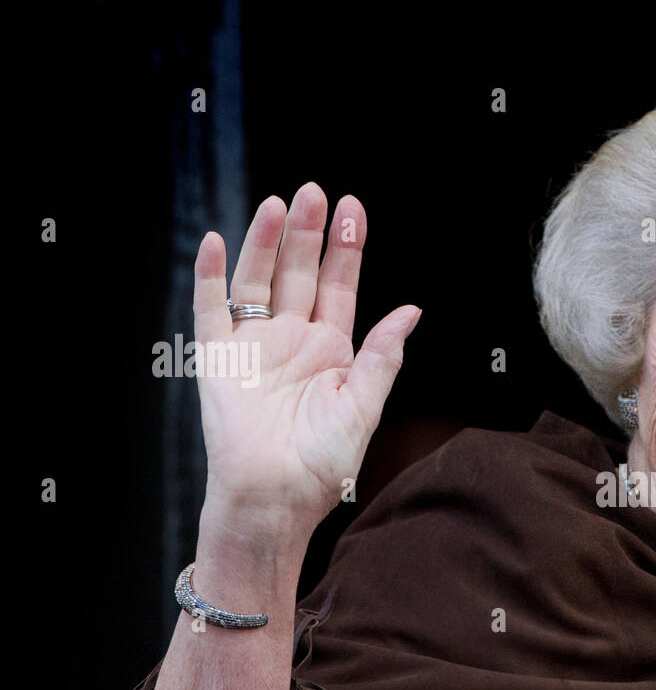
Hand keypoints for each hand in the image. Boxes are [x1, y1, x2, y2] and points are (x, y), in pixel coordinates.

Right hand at [192, 181, 419, 533]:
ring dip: (266, 243)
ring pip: (258, 280)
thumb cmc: (323, 463)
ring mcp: (254, 346)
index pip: (339, 286)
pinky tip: (213, 242)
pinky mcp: (218, 360)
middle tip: (316, 192)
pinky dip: (210, 277)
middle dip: (309, 233)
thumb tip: (411, 311)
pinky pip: (210, 310)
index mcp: (331, 350)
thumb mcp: (363, 406)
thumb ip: (383, 357)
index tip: (354, 209)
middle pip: (300, 273)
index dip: (346, 249)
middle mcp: (292, 340)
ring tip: (279, 205)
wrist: (277, 498)